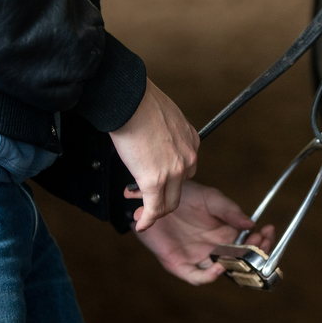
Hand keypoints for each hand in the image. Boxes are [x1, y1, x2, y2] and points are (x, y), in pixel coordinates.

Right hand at [110, 78, 198, 230]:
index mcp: (191, 141)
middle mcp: (188, 157)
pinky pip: (154, 207)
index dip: (170, 179)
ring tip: (142, 213)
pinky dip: (148, 218)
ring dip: (156, 210)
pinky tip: (141, 222)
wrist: (130, 100)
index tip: (157, 181)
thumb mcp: (164, 116)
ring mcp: (174, 171)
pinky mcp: (155, 180)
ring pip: (169, 202)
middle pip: (180, 188)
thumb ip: (164, 133)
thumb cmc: (140, 102)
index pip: (185, 168)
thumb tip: (151, 140)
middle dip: (164, 198)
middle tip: (149, 201)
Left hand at [130, 181, 275, 284]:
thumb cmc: (184, 196)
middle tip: (262, 243)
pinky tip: (218, 267)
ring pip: (222, 272)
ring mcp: (198, 258)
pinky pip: (196, 277)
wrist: (153, 198)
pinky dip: (208, 277)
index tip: (268, 231)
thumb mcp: (212, 198)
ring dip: (235, 268)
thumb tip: (252, 224)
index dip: (261, 241)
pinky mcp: (180, 265)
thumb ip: (231, 211)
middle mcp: (214, 249)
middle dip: (256, 255)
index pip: (249, 244)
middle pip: (240, 261)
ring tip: (246, 256)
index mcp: (225, 233)